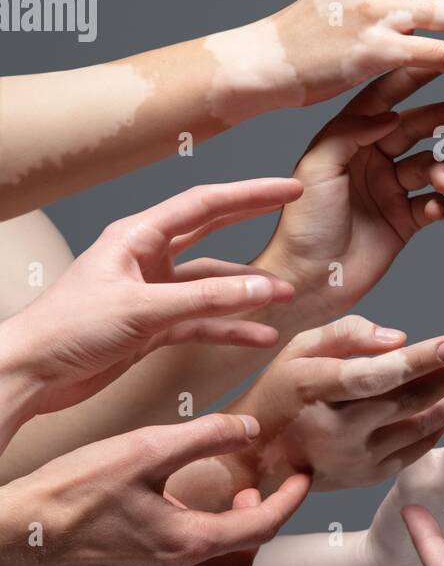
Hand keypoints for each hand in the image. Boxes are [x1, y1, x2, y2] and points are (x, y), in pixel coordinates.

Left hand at [0, 180, 300, 425]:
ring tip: (283, 297)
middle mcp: (146, 259)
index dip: (250, 194)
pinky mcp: (151, 327)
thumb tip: (260, 287)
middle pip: (212, 232)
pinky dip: (229, 328)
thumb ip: (205, 299)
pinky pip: (201, 322)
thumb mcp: (142, 309)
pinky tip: (257, 335)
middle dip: (254, 224)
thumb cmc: (66, 329)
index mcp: (136, 237)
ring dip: (246, 291)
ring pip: (211, 284)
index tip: (289, 189)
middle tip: (293, 213)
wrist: (29, 375)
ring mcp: (151, 294)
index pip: (205, 204)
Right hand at [0, 414, 309, 565]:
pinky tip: (167, 514)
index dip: (291, 498)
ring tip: (213, 499)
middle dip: (260, 524)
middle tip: (255, 489)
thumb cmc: (70, 494)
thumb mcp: (144, 449)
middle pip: (242, 559)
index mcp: (188, 541)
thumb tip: (247, 429)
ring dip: (224, 537)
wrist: (10, 538)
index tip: (301, 477)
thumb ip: (203, 436)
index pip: (264, 526)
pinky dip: (190, 546)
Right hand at [216, 317, 443, 493]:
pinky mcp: (369, 476)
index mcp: (313, 390)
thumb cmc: (283, 390)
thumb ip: (348, 334)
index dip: (417, 360)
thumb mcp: (299, 349)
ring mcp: (355, 459)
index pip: (374, 375)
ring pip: (422, 423)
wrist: (258, 460)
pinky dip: (443, 419)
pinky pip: (420, 445)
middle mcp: (336, 430)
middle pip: (410, 399)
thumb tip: (400, 337)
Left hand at [254, 67, 443, 321]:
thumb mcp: (318, 166)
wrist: (310, 279)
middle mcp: (371, 160)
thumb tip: (390, 113)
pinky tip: (434, 207)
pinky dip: (439, 202)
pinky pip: (433, 204)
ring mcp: (389, 190)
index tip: (439, 62)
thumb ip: (351, 132)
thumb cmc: (303, 223)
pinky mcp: (404, 221)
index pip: (384, 101)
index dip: (411, 80)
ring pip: (429, 166)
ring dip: (442, 169)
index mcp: (348, 140)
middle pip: (415, 128)